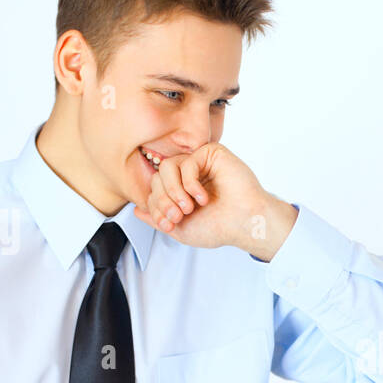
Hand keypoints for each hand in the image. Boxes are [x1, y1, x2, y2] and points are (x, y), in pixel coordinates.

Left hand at [133, 141, 296, 259]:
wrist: (246, 224)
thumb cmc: (220, 227)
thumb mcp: (181, 229)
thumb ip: (158, 218)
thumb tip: (137, 210)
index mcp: (183, 190)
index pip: (155, 190)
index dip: (156, 206)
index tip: (168, 224)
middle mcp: (190, 175)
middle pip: (158, 177)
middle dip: (163, 200)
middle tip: (178, 216)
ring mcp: (200, 163)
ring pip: (167, 167)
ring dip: (173, 191)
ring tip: (188, 207)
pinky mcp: (211, 153)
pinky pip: (186, 162)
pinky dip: (189, 183)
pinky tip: (203, 197)